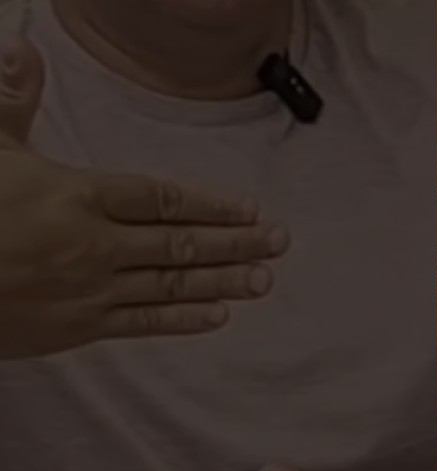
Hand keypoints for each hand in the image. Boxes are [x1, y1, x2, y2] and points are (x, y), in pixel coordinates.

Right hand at [0, 38, 288, 360]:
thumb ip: (9, 98)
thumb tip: (24, 45)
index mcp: (75, 195)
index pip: (160, 198)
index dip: (210, 203)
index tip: (250, 207)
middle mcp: (93, 245)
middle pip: (179, 243)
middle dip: (235, 242)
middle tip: (280, 242)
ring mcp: (88, 290)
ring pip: (170, 284)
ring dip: (222, 282)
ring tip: (264, 279)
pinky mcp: (76, 328)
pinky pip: (142, 323)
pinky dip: (182, 319)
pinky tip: (218, 316)